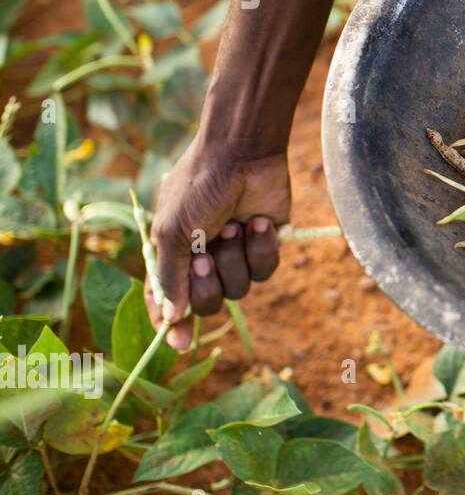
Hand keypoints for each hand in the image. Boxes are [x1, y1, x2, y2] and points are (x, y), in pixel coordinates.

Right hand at [146, 140, 290, 348]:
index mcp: (172, 253)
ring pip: (240, 289)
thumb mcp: (173, 230)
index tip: (178, 342)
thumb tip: (172, 317)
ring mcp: (235, 252)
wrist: (242, 153)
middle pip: (208, 302)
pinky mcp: (264, 244)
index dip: (172, 324)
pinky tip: (259, 222)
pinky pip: (265, 270)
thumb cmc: (198, 186)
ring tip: (233, 225)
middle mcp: (203, 257)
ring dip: (236, 258)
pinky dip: (261, 248)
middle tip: (207, 253)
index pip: (168, 300)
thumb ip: (171, 276)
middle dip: (209, 283)